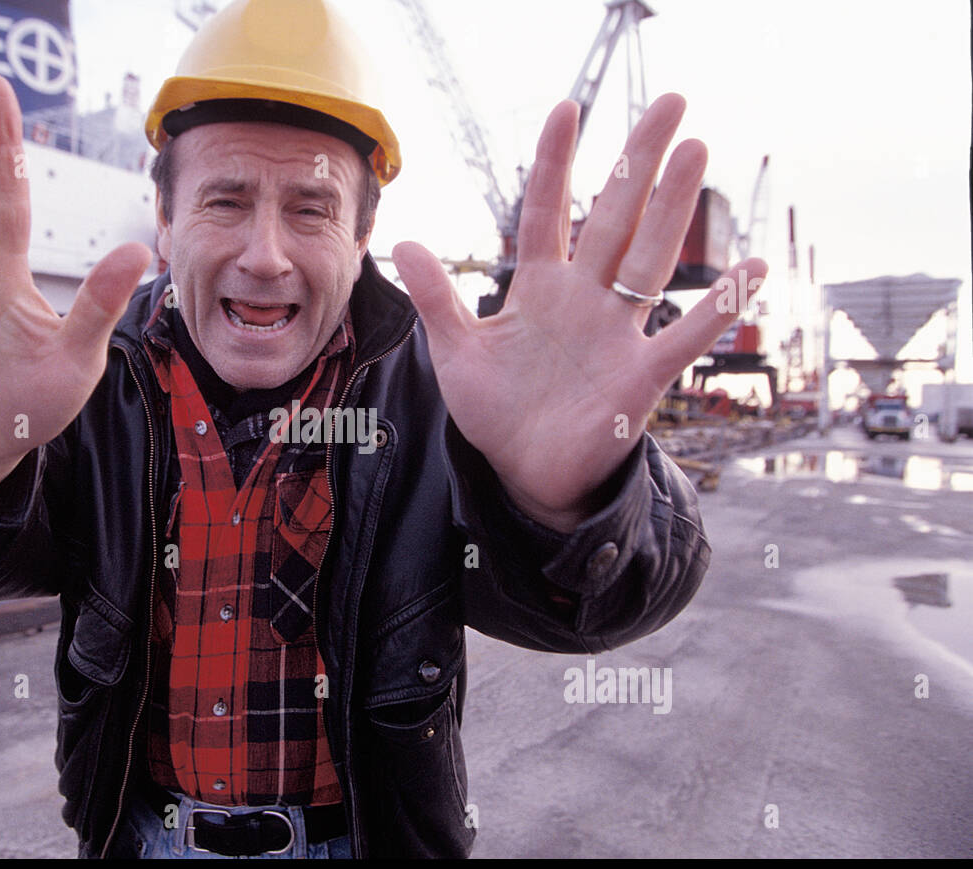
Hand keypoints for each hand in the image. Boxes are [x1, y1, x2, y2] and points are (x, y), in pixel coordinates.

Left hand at [393, 94, 766, 531]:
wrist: (524, 474)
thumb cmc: (496, 410)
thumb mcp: (457, 353)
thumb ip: (437, 299)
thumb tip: (407, 243)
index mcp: (539, 289)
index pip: (548, 214)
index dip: (556, 165)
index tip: (567, 110)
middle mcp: (584, 299)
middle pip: (615, 218)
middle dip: (637, 162)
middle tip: (669, 101)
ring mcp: (617, 333)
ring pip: (650, 258)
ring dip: (673, 208)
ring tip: (695, 150)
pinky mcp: (641, 375)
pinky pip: (687, 335)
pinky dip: (721, 307)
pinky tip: (754, 269)